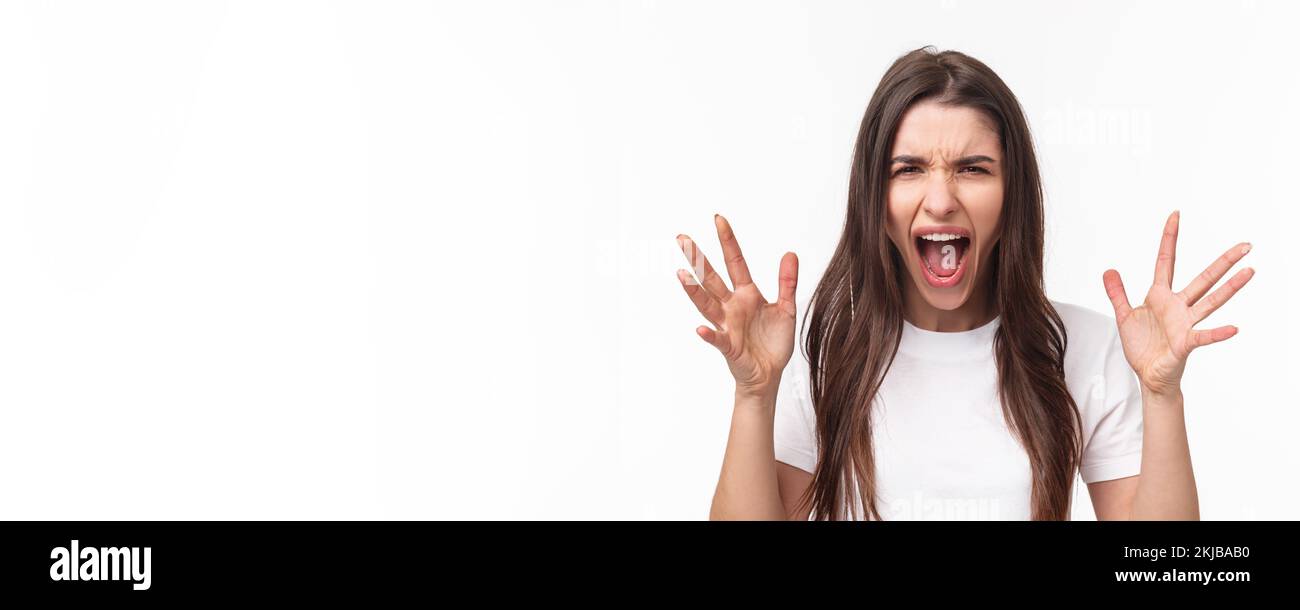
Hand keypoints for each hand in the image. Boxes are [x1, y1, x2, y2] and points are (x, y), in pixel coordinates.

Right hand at [676, 214, 798, 397]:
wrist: (769, 375)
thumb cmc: (773, 343)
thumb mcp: (786, 309)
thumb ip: (787, 282)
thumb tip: (790, 253)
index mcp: (747, 294)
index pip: (735, 262)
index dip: (727, 241)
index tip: (718, 219)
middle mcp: (732, 306)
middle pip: (712, 277)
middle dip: (698, 258)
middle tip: (682, 238)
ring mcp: (727, 325)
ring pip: (707, 304)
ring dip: (694, 290)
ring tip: (681, 275)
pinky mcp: (729, 346)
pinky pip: (717, 339)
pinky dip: (708, 334)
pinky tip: (700, 329)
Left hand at [1102, 211, 1254, 396]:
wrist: (1148, 375)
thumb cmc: (1142, 346)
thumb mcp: (1124, 316)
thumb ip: (1117, 293)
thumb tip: (1109, 270)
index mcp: (1160, 296)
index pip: (1166, 261)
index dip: (1169, 238)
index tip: (1175, 215)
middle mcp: (1178, 306)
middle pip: (1203, 278)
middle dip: (1224, 262)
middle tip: (1246, 245)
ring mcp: (1184, 323)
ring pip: (1211, 301)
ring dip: (1230, 287)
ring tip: (1250, 271)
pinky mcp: (1185, 343)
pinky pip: (1204, 336)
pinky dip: (1217, 333)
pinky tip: (1234, 328)